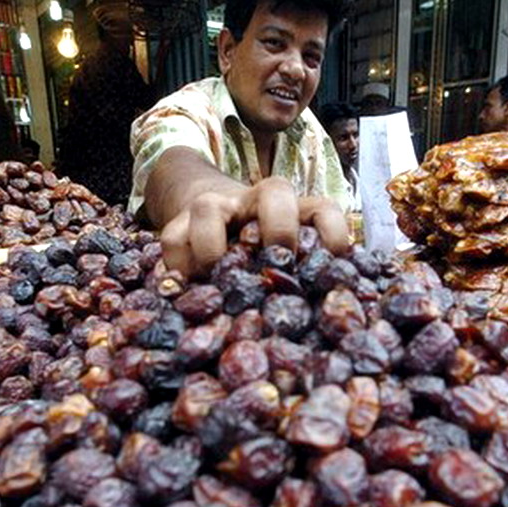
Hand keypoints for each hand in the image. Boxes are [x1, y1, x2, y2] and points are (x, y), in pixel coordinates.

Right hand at [160, 176, 348, 275]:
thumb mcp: (283, 260)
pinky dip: (181, 270)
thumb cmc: (255, 252)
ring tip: (220, 287)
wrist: (207, 216)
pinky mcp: (177, 227)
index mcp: (292, 211)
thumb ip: (302, 278)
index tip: (334, 263)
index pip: (323, 209)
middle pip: (275, 191)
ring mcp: (213, 208)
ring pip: (207, 210)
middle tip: (276, 265)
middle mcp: (255, 201)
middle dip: (279, 228)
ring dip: (212, 250)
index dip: (332, 233)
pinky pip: (173, 242)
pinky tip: (192, 292)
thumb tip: (325, 315)